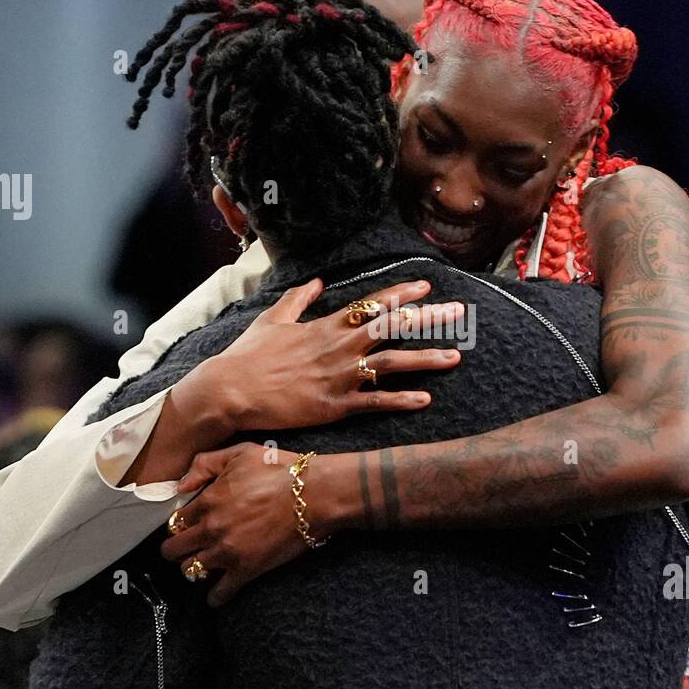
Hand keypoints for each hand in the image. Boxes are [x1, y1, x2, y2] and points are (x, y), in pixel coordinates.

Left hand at [162, 443, 320, 606]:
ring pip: (190, 570)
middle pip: (173, 549)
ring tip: (204, 566)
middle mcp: (211, 528)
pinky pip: (219, 593)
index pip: (176, 521)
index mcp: (207, 501)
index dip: (180, 525)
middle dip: (176, 549)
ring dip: (194, 569)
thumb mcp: (241, 453)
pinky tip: (216, 595)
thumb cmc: (281, 470)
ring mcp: (227, 551)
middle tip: (187, 549)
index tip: (187, 527)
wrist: (315, 495)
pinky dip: (215, 597)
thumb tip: (182, 485)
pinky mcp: (246, 569)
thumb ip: (205, 464)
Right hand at [182, 277, 463, 433]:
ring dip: (426, 359)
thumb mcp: (272, 319)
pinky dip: (401, 399)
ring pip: (392, 363)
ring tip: (455, 357)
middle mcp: (339, 347)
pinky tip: (425, 398)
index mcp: (326, 326)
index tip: (426, 286)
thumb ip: (297, 299)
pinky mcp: (335, 406)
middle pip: (392, 328)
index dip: (401, 294)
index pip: (372, 304)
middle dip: (427, 319)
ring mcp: (340, 377)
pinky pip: (375, 401)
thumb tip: (314, 281)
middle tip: (458, 312)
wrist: (230, 390)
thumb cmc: (248, 356)